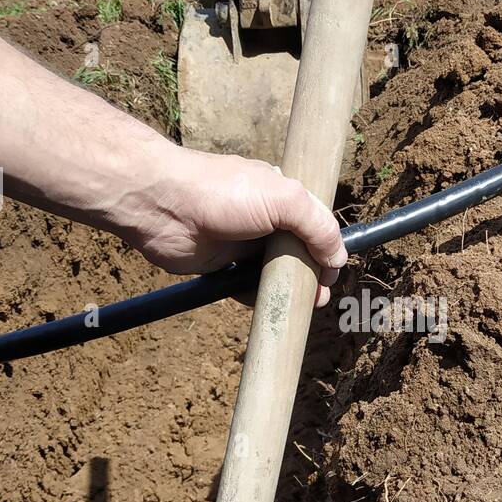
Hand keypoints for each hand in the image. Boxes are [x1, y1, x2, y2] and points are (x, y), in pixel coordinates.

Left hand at [115, 147, 346, 306]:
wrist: (163, 205)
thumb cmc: (222, 192)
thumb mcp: (283, 198)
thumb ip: (317, 225)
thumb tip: (338, 257)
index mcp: (281, 195)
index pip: (315, 223)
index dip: (328, 247)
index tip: (333, 270)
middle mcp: (265, 218)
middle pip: (299, 251)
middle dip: (313, 274)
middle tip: (319, 296)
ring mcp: (243, 243)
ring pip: (274, 272)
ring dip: (289, 289)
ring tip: (303, 306)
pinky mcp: (223, 266)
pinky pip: (247, 287)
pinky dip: (260, 299)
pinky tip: (272, 309)